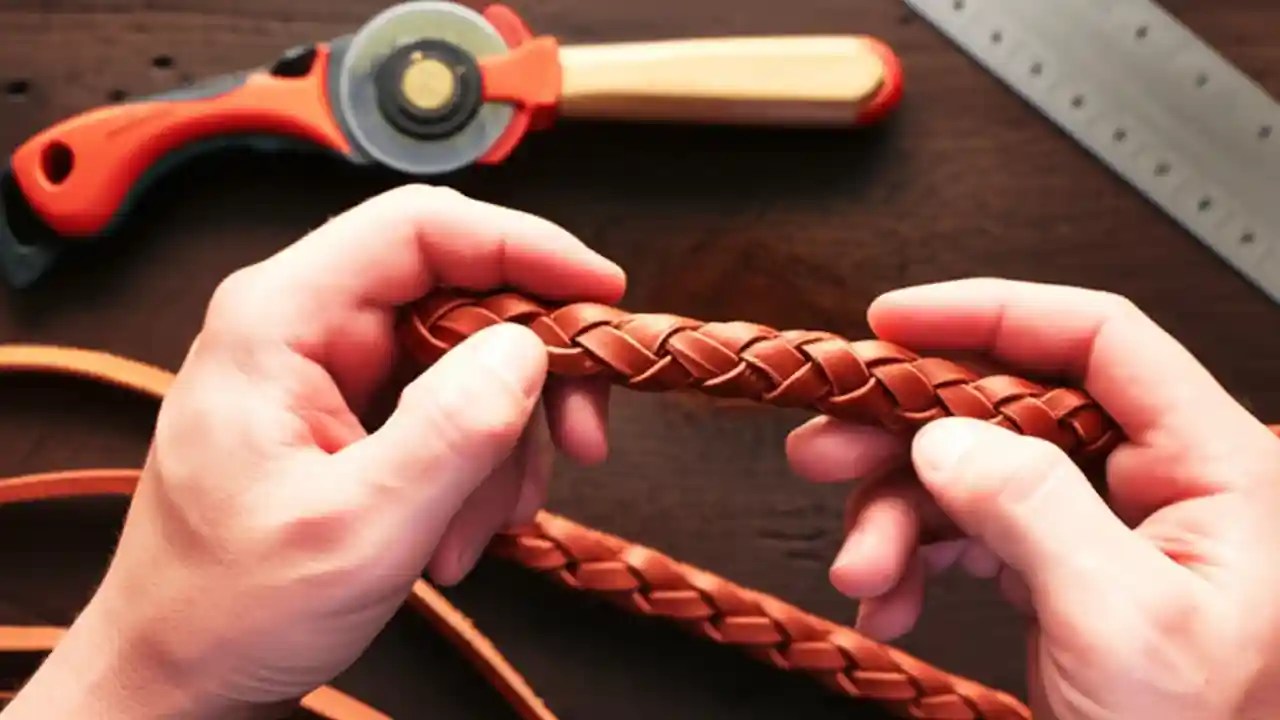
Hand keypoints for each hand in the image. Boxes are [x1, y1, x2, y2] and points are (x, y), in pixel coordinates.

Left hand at [1, 185, 625, 718]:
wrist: (182, 674)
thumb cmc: (227, 609)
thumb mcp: (355, 530)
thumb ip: (449, 433)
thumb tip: (526, 349)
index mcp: (281, 319)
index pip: (420, 228)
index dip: (523, 244)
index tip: (599, 289)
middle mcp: (308, 326)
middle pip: (461, 294)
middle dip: (529, 372)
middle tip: (581, 435)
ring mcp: (333, 370)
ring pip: (468, 360)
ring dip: (500, 447)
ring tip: (478, 530)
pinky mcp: (356, 414)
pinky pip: (450, 411)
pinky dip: (477, 471)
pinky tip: (455, 533)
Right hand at [786, 278, 1279, 719]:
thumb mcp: (1121, 622)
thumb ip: (1035, 511)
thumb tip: (947, 437)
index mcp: (1211, 469)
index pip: (1098, 341)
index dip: (991, 315)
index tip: (897, 321)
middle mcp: (1154, 485)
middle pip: (1009, 407)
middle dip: (908, 432)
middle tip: (827, 448)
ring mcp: (1098, 529)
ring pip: (971, 473)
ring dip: (896, 515)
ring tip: (860, 566)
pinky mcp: (1055, 571)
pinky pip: (964, 533)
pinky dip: (913, 560)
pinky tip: (889, 595)